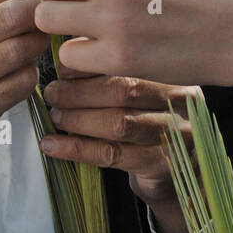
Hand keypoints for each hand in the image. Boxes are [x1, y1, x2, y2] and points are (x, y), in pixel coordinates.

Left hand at [40, 71, 194, 232]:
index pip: (129, 62)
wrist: (179, 170)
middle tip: (53, 93)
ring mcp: (174, 136)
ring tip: (55, 116)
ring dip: (78, 119)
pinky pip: (110, 154)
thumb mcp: (143, 92)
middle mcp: (180, 102)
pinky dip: (76, 148)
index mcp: (175, 74)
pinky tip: (53, 145)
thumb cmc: (152, 121)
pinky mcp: (158, 164)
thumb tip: (66, 63)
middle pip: (124, 90)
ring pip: (118, 123)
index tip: (63, 68)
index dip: (90, 65)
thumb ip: (114, 73)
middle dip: (80, 92)